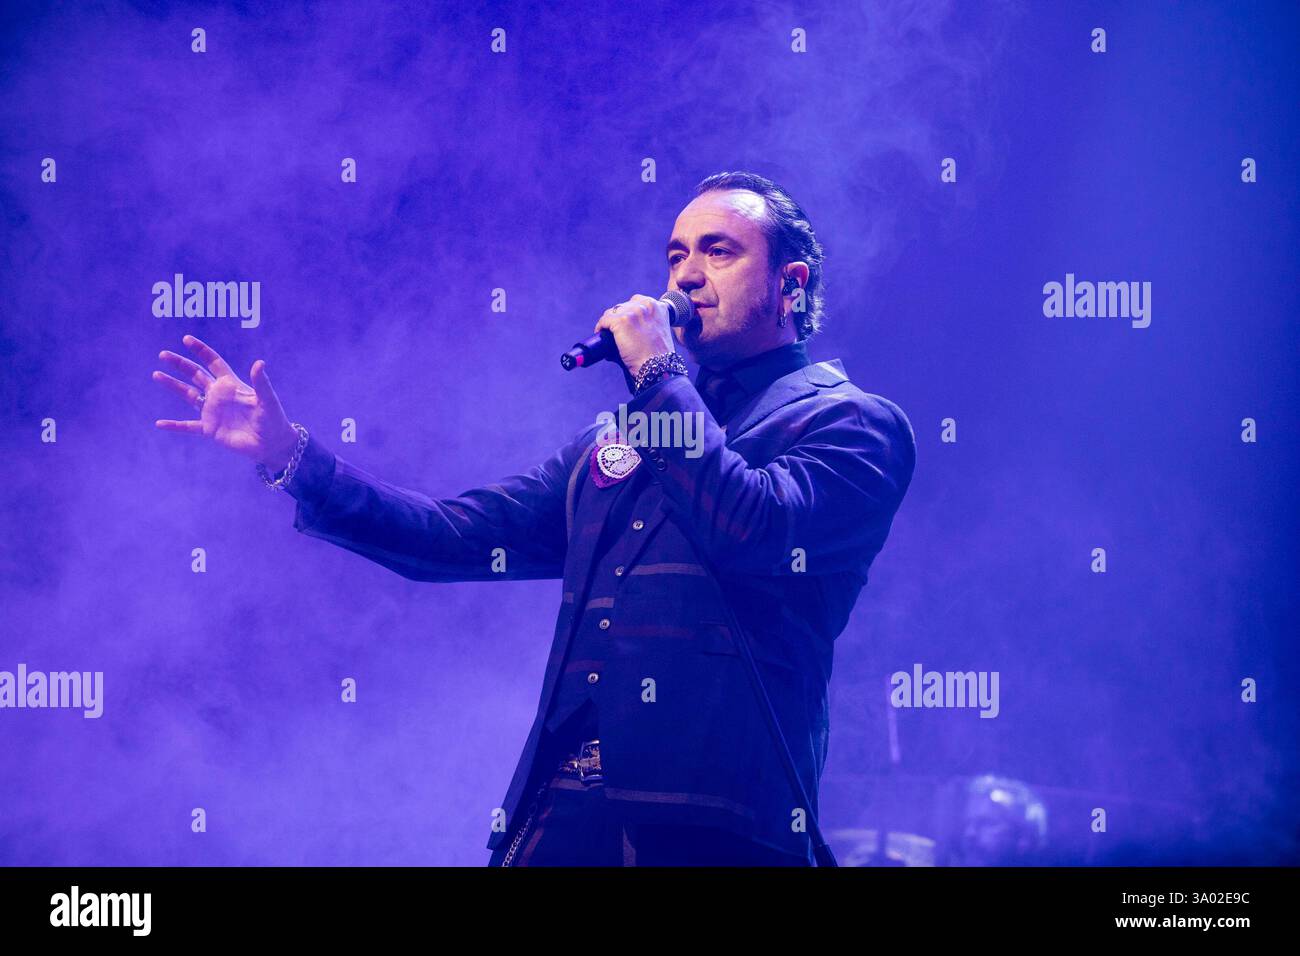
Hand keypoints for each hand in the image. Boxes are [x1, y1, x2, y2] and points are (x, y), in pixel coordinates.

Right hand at [152, 334, 299, 468]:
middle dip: (180, 364)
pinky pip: (188, 427)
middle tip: (163, 354)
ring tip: (156, 374)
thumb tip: (259, 363)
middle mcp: (218, 395)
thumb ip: (261, 383)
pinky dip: (174, 426)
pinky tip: (159, 424)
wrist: (271, 444)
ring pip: (187, 395)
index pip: (213, 362)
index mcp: (231, 384)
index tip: (187, 339)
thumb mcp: (267, 399)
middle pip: (195, 374)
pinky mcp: (210, 429)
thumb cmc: (273, 419)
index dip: (201, 350)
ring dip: (172, 385)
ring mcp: (212, 411)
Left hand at [593, 294, 676, 379]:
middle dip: (618, 318)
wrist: (656, 366)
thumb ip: (648, 323)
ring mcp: (633, 312)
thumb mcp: (659, 331)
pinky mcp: (621, 321)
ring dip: (609, 323)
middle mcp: (646, 305)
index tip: (625, 324)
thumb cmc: (657, 355)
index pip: (636, 302)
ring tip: (608, 334)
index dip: (629, 313)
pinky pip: (605, 320)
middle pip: (623, 306)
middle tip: (616, 332)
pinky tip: (601, 334)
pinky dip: (601, 327)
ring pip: (612, 312)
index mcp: (657, 307)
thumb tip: (627, 326)